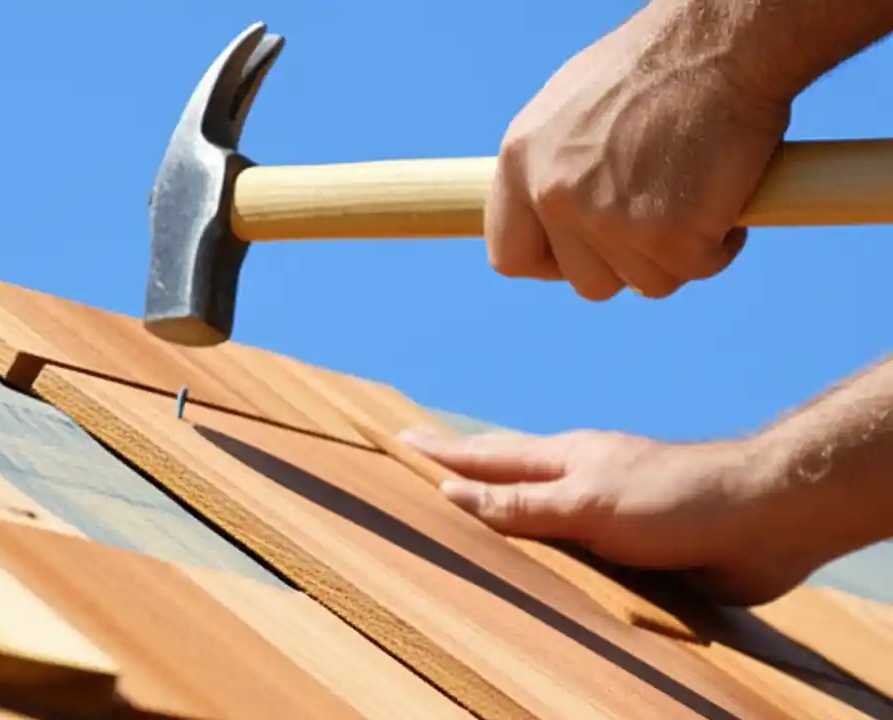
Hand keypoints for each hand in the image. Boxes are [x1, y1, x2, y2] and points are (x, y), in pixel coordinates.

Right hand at [398, 427, 823, 604]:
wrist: (762, 519)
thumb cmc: (675, 499)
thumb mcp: (585, 502)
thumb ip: (520, 502)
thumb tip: (451, 492)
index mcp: (563, 458)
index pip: (487, 454)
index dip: (443, 450)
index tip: (401, 437)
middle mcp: (579, 479)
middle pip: (509, 472)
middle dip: (465, 467)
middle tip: (426, 461)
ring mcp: (607, 508)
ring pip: (540, 508)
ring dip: (503, 505)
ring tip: (469, 506)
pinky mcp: (634, 543)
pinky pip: (574, 545)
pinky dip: (544, 544)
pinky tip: (544, 558)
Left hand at [486, 2, 790, 299]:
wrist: (720, 42)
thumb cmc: (657, 67)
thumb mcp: (572, 110)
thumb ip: (553, 169)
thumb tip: (552, 219)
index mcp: (519, 161)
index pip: (510, 255)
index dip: (553, 263)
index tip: (587, 252)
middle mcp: (552, 195)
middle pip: (587, 280)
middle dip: (628, 261)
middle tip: (661, 216)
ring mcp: (606, 220)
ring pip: (645, 282)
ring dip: (677, 252)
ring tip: (694, 194)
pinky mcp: (666, 236)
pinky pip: (694, 269)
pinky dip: (719, 245)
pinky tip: (724, 196)